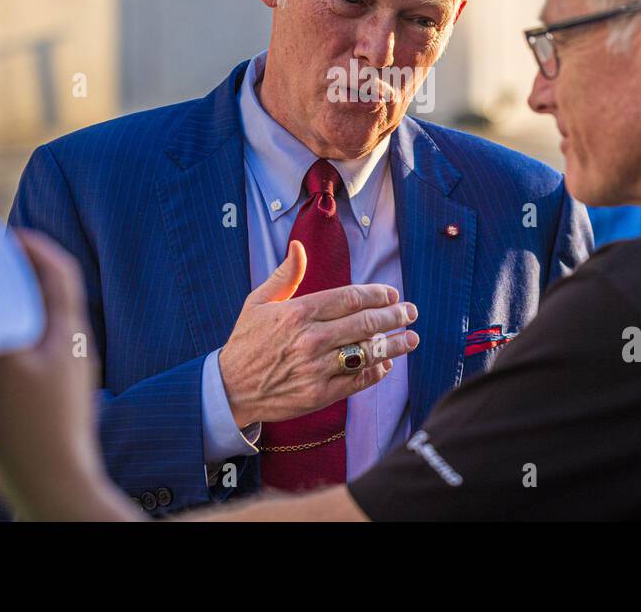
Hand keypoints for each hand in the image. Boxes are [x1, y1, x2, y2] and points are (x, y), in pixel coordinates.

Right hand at [0, 229, 137, 520]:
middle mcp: (72, 347)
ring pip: (38, 322)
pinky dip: (8, 336)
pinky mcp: (48, 396)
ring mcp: (63, 372)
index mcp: (69, 332)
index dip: (37, 246)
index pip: (60, 271)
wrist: (52, 485)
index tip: (10, 233)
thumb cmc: (31, 429)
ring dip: (12, 303)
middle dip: (20, 271)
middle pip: (50, 293)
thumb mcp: (5, 369)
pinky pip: (28, 351)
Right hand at [218, 240, 419, 426]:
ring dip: (393, 345)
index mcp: (298, 313)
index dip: (376, 295)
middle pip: (365, 324)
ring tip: (410, 339)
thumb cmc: (246, 341)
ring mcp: (316, 368)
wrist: (230, 388)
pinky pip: (357, 381)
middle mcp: (310, 339)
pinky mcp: (319, 394)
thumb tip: (299, 246)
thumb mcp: (258, 302)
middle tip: (410, 312)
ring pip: (366, 353)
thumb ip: (285, 275)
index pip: (349, 298)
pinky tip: (386, 365)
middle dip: (393, 316)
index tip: (391, 294)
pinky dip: (376, 372)